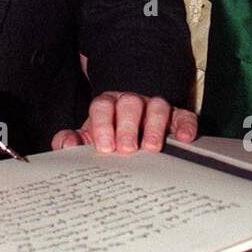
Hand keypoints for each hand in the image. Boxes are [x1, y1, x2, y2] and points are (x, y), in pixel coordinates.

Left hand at [51, 92, 197, 153]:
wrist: (131, 128)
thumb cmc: (108, 136)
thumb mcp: (88, 137)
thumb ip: (71, 141)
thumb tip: (65, 144)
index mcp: (106, 105)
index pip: (102, 106)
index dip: (102, 125)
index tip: (105, 148)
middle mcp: (131, 102)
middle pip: (129, 103)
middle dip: (127, 126)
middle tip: (126, 150)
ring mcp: (154, 107)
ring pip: (157, 105)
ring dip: (154, 126)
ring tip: (152, 148)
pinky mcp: (177, 117)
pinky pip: (184, 116)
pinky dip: (186, 126)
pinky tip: (184, 139)